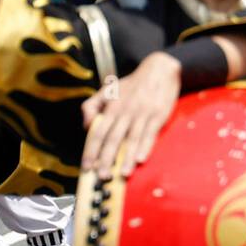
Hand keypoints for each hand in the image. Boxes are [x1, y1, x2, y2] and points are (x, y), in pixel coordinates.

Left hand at [81, 52, 181, 178]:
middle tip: (102, 176)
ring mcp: (142, 114)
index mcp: (111, 107)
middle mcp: (125, 112)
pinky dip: (145, 147)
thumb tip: (86, 126)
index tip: (87, 167)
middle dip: (107, 159)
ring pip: (132, 139)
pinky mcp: (158, 116)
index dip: (91, 150)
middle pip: (113, 139)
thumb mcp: (107, 90)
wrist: (158, 69)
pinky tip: (141, 159)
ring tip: (123, 174)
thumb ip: (91, 106)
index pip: (98, 132)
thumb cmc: (132, 84)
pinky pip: (150, 134)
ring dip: (126, 158)